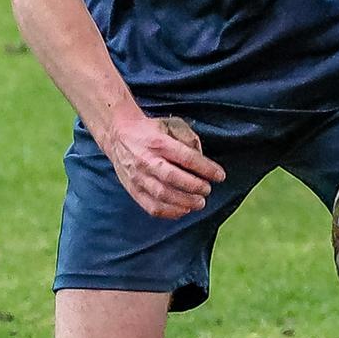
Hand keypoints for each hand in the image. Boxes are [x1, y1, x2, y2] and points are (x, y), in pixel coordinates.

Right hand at [99, 115, 227, 218]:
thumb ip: (189, 140)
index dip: (205, 168)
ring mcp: (138, 177)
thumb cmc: (151, 131)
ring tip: (199, 203)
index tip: (220, 176)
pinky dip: (169, 212)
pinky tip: (183, 210)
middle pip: (173, 178)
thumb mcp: (172, 125)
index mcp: (158, 142)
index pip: (186, 157)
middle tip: (207, 190)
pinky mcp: (132, 189)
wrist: (119, 135)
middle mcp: (146, 160)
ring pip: (162, 195)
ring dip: (184, 202)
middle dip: (194, 187)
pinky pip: (150, 206)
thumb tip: (202, 161)